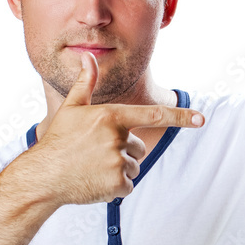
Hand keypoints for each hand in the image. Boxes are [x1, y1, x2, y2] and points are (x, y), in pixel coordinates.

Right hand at [31, 51, 204, 205]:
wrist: (43, 176)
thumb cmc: (58, 140)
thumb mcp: (72, 108)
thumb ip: (87, 83)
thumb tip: (88, 56)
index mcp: (111, 116)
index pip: (154, 115)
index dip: (180, 117)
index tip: (201, 119)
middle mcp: (117, 138)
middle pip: (138, 147)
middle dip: (122, 151)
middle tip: (95, 154)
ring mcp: (117, 162)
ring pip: (134, 166)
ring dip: (118, 169)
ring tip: (92, 167)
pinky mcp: (116, 184)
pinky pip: (128, 186)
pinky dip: (114, 187)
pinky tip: (94, 181)